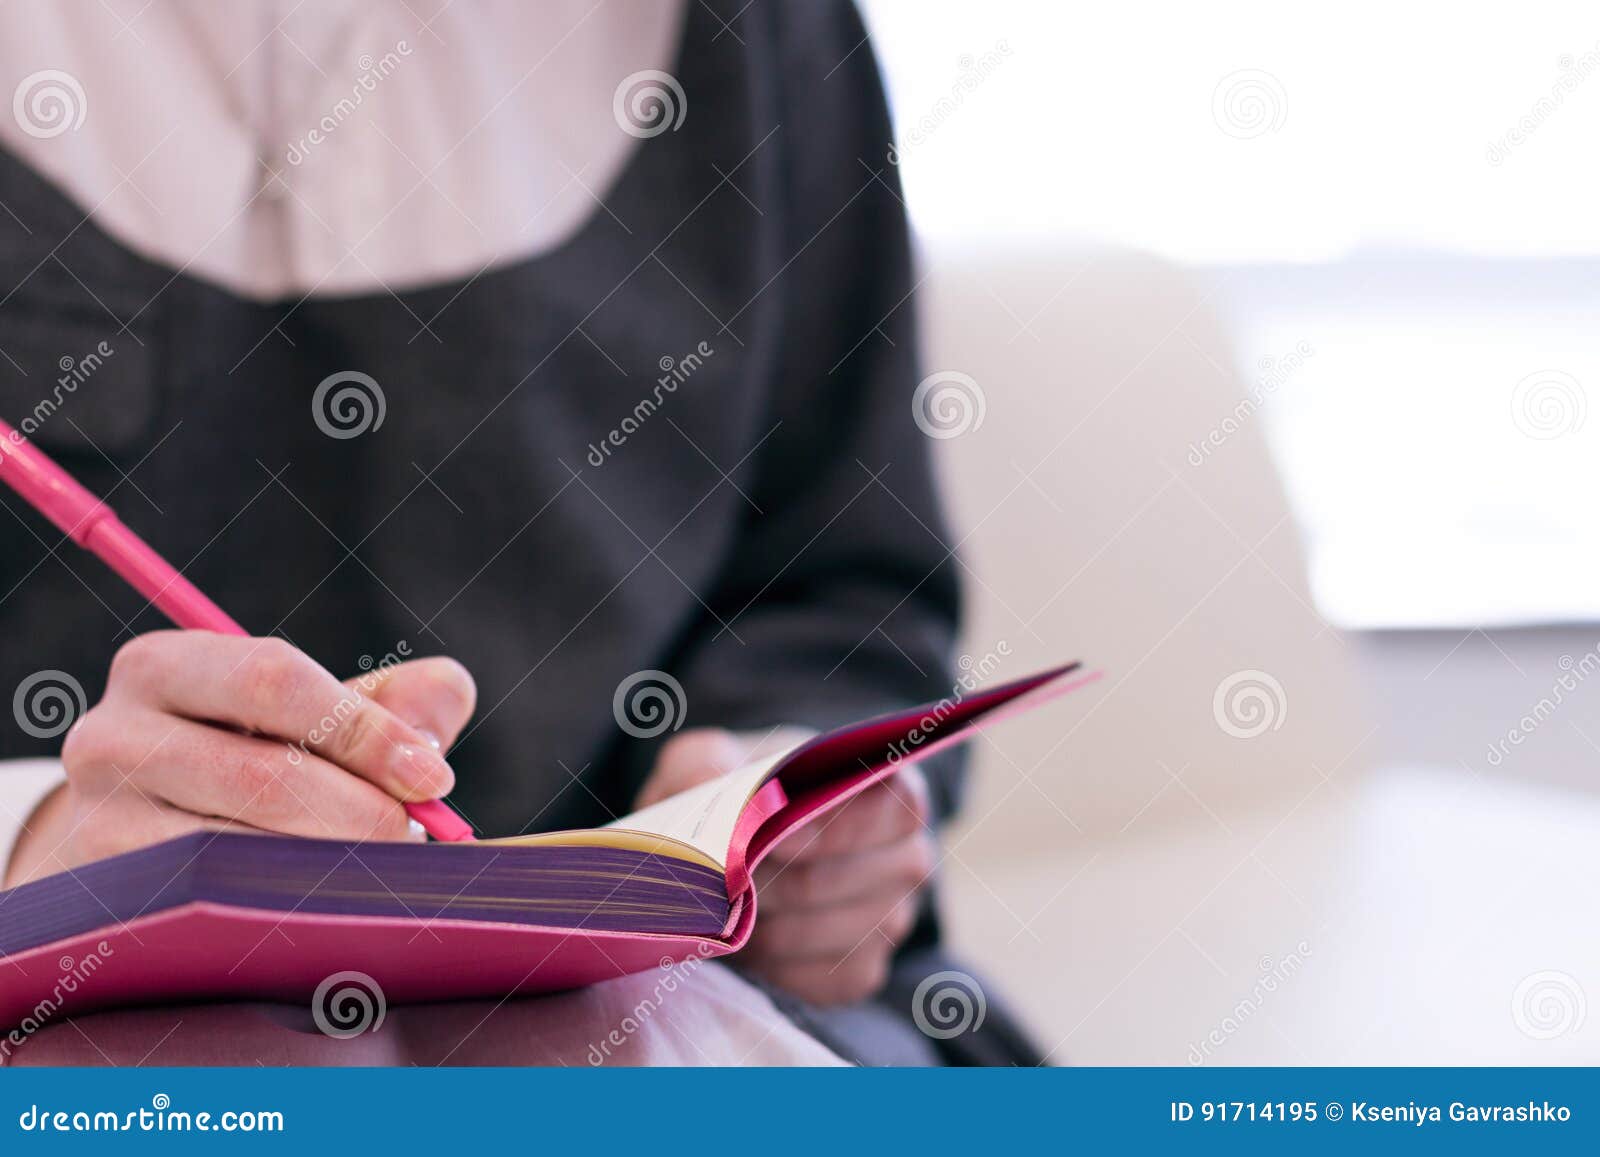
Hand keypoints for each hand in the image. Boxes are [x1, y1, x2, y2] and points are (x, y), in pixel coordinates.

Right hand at [4, 632, 475, 887]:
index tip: (433, 778)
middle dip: (363, 814)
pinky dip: (289, 912)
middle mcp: (111, 736)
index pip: (276, 680)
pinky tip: (325, 910)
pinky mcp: (104, 900)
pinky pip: (217, 910)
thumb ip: (392, 698)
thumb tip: (444, 704)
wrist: (137, 845)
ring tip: (375, 872)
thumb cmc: (250, 761)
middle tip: (415, 840)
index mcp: (165, 666)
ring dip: (332, 869)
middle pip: (265, 775)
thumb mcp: (311, 715)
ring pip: (243, 853)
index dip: (366, 729)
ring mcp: (97, 823)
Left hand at [634, 727, 935, 1005]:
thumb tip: (709, 787)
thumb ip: (708, 765)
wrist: (744, 850)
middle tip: (726, 880)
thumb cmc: (742, 796)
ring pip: (829, 931)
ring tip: (729, 909)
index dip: (831, 827)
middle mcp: (908, 854)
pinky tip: (747, 942)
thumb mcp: (717, 762)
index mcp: (890, 788)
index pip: (889, 808)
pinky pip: (822, 977)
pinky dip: (775, 965)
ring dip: (768, 925)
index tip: (773, 839)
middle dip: (775, 881)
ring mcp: (894, 917)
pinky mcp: (865, 970)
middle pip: (846, 877)